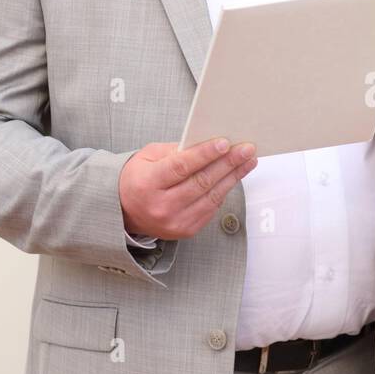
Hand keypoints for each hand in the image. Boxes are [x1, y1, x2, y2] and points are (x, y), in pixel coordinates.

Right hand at [119, 137, 257, 240]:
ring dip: (233, 177)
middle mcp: (161, 206)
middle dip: (228, 163)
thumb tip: (206, 143)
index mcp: (147, 184)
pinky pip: (211, 208)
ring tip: (248, 161)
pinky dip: (224, 191)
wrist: (125, 211)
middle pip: (201, 182)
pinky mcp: (186, 230)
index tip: (225, 143)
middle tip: (246, 149)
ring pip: (212, 196)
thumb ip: (175, 150)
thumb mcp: (147, 157)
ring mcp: (175, 221)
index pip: (181, 167)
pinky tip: (234, 177)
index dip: (205, 154)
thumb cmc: (138, 179)